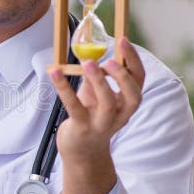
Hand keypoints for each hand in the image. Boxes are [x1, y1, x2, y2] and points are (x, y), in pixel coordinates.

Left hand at [49, 38, 144, 193]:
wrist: (81, 152)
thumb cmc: (91, 117)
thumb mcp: (95, 94)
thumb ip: (95, 76)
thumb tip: (89, 52)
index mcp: (127, 103)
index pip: (138, 79)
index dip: (133, 60)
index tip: (123, 41)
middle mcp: (120, 115)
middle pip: (132, 95)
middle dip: (123, 76)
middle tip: (109, 60)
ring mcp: (102, 124)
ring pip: (108, 104)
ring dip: (99, 82)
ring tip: (88, 63)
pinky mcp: (82, 128)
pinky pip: (74, 107)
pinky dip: (64, 88)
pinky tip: (55, 72)